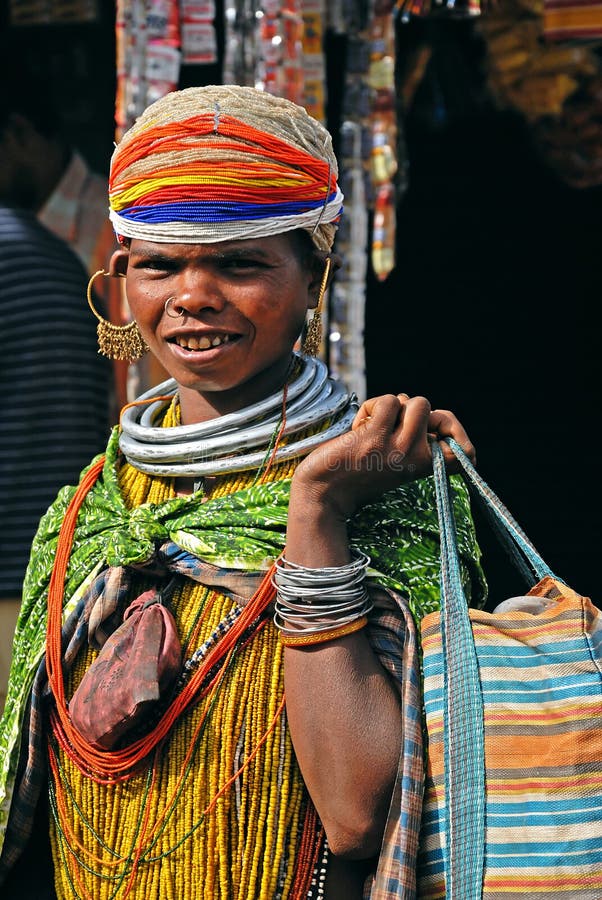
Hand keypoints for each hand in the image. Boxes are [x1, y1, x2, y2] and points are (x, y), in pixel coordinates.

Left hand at [291, 393, 474, 520]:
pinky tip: (359, 427)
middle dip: (408, 407)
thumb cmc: (359, 472)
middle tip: (389, 426)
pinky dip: (371, 407)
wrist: (324, 494)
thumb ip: (415, 439)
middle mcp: (417, 459)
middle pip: (432, 409)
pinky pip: (388, 401)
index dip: (453, 429)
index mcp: (425, 467)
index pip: (465, 451)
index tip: (430, 429)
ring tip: (376, 425)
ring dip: (392, 404)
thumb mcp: (398, 462)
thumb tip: (419, 406)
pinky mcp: (375, 438)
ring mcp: (398, 449)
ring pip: (415, 401)